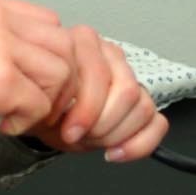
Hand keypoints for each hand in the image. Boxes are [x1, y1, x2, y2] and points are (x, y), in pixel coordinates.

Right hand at [0, 0, 75, 154]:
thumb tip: (30, 62)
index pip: (46, 22)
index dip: (45, 56)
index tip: (30, 80)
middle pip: (62, 44)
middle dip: (54, 81)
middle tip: (30, 103)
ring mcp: (0, 45)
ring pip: (59, 74)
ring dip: (40, 102)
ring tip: (7, 113)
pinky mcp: (2, 80)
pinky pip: (40, 105)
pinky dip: (23, 123)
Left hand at [30, 30, 167, 162]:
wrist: (44, 115)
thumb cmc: (42, 104)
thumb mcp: (38, 99)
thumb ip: (48, 94)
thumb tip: (58, 105)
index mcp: (85, 43)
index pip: (103, 75)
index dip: (87, 111)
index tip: (69, 131)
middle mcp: (111, 55)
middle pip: (128, 91)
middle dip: (103, 124)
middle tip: (82, 135)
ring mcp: (131, 78)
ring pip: (143, 107)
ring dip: (116, 134)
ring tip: (92, 139)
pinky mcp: (143, 102)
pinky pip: (158, 123)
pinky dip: (139, 144)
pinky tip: (116, 152)